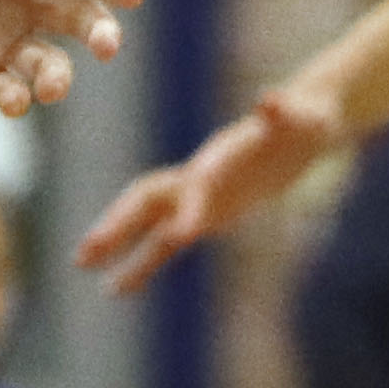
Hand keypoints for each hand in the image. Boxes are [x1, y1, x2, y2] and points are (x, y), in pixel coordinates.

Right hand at [76, 86, 348, 295]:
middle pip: (147, 201)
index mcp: (222, 158)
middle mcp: (199, 177)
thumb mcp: (306, 118)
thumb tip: (268, 98)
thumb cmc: (307, 119)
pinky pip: (165, 242)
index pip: (195, 185)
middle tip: (86, 252)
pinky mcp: (206, 215)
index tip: (178, 238)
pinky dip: (142, 263)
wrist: (303, 123)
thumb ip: (284, 112)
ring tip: (81, 267)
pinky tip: (117, 289)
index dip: (186, 209)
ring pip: (149, 224)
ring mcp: (197, 197)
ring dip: (118, 245)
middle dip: (119, 224)